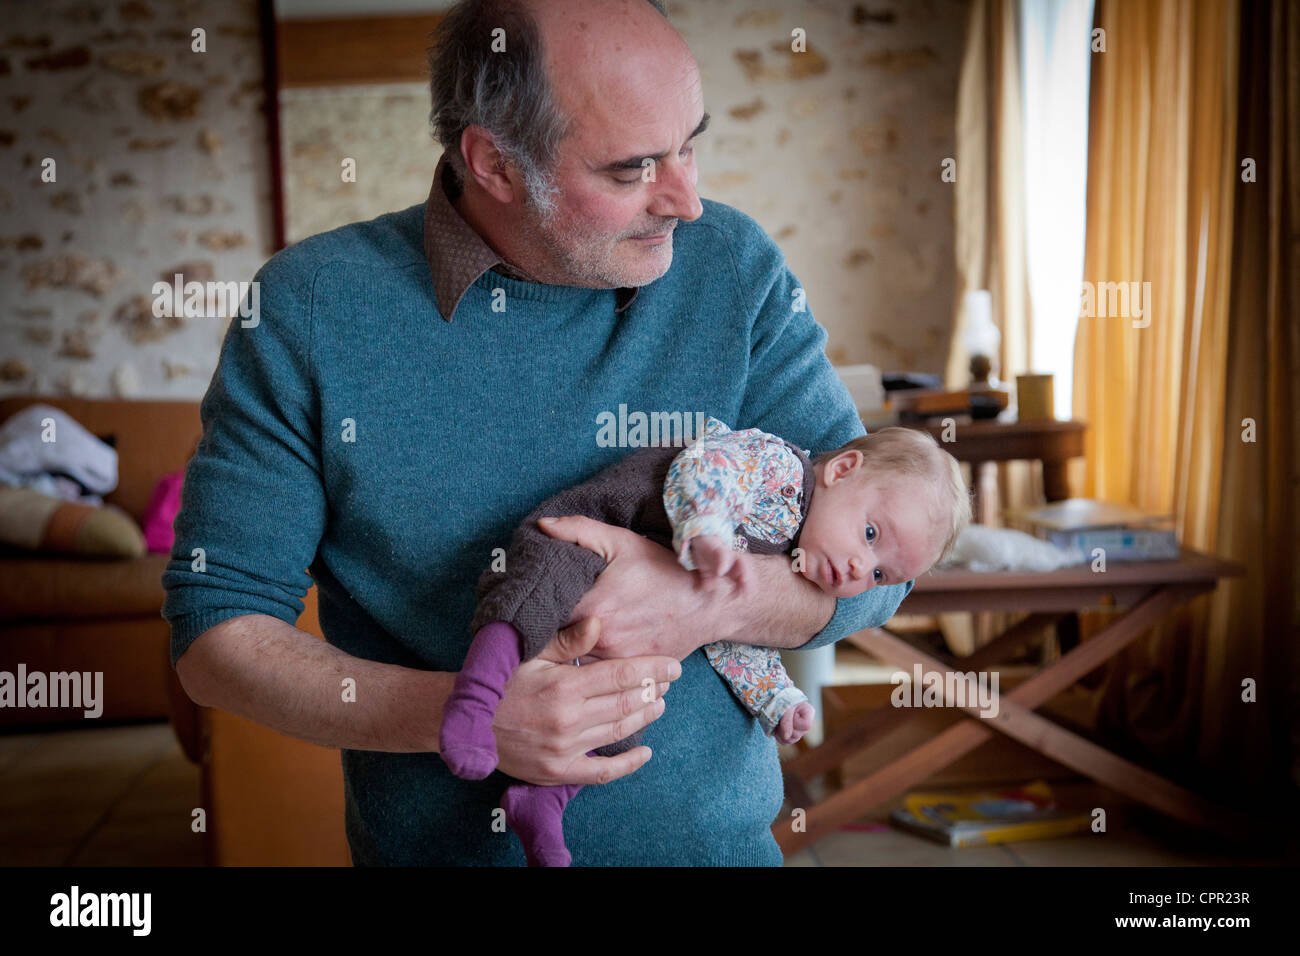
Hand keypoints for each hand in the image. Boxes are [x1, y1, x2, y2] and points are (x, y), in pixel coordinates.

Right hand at [491, 617, 682, 785]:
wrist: (468, 722)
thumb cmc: (501, 681)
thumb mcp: (530, 653)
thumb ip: (568, 641)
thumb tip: (599, 623)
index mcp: (564, 685)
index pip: (621, 675)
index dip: (651, 670)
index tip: (673, 666)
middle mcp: (568, 718)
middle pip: (626, 703)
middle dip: (652, 691)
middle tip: (668, 683)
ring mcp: (564, 748)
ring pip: (618, 732)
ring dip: (644, 718)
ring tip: (658, 705)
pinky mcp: (557, 771)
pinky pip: (601, 771)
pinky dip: (627, 764)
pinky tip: (645, 753)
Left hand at [536, 515, 744, 661]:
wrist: (708, 602)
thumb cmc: (663, 570)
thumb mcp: (622, 542)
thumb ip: (578, 531)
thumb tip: (542, 526)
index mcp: (593, 604)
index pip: (543, 612)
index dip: (532, 608)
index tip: (526, 603)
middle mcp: (601, 637)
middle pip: (555, 641)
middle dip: (544, 632)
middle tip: (535, 624)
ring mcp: (616, 659)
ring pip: (574, 661)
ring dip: (565, 652)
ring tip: (555, 642)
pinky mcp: (630, 672)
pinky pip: (597, 674)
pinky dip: (588, 664)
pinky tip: (584, 656)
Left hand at [774, 701, 814, 745]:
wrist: (773, 698)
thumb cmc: (782, 698)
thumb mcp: (785, 706)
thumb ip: (787, 720)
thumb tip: (786, 736)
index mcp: (808, 712)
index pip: (806, 725)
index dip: (796, 722)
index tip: (789, 714)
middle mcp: (804, 723)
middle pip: (797, 735)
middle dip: (785, 728)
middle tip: (779, 719)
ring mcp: (797, 730)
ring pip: (791, 740)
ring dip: (781, 733)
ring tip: (776, 723)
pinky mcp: (789, 734)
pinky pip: (785, 742)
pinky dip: (778, 736)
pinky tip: (776, 728)